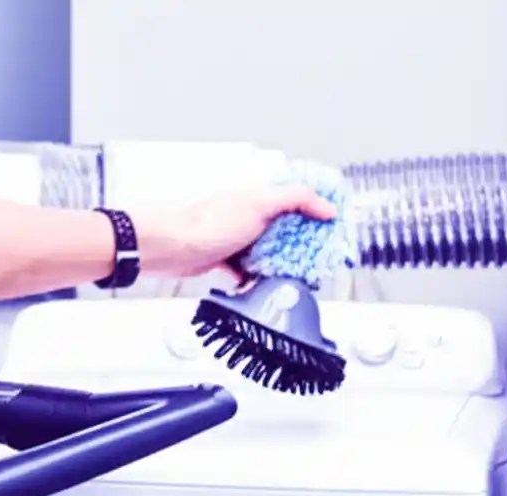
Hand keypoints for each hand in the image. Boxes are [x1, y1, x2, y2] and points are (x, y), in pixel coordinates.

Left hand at [137, 185, 337, 282]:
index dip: (318, 210)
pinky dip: (256, 278)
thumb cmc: (209, 223)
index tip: (336, 227)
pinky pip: (248, 271)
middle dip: (305, 243)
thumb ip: (296, 200)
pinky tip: (264, 286)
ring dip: (282, 263)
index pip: (297, 199)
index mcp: (261, 197)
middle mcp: (250, 215)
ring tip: (299, 276)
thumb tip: (327, 207)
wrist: (170, 247)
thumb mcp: (260, 205)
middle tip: (322, 258)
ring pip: (269, 251)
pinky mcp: (225, 259)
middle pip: (286, 228)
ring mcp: (238, 238)